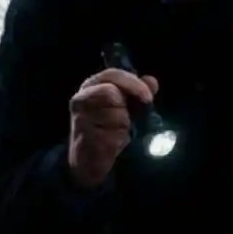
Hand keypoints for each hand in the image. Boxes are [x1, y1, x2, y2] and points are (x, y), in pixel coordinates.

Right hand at [67, 68, 158, 187]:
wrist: (90, 158)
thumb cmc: (108, 127)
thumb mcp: (126, 105)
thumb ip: (138, 92)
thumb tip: (152, 81)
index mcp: (92, 85)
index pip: (112, 74)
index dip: (133, 84)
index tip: (148, 98)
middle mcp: (81, 99)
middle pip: (113, 93)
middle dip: (125, 108)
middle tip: (127, 119)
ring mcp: (80, 118)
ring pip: (116, 115)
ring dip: (123, 126)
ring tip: (116, 131)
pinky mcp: (84, 138)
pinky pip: (113, 135)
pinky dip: (118, 139)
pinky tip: (112, 143)